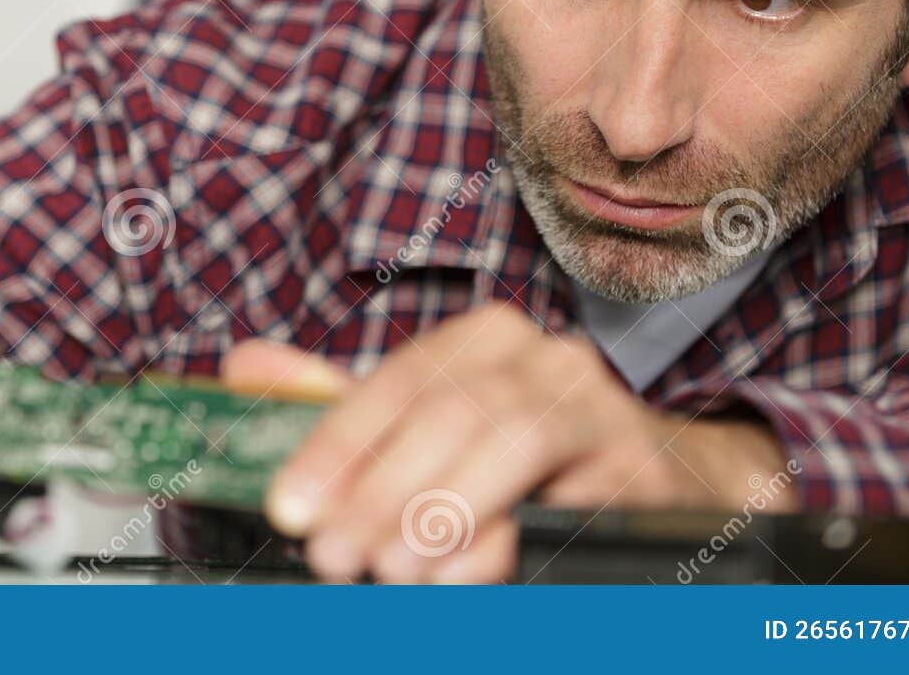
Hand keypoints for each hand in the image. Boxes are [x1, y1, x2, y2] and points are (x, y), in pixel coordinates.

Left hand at [222, 303, 796, 582]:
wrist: (663, 486)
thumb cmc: (532, 461)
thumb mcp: (431, 433)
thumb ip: (344, 410)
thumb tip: (245, 367)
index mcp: (479, 337)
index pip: (394, 381)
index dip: (335, 443)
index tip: (291, 505)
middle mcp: (537, 353)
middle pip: (442, 409)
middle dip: (377, 487)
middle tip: (334, 554)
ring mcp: (591, 399)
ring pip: (501, 437)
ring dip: (436, 507)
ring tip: (389, 566)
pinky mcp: (635, 456)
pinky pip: (561, 488)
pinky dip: (503, 530)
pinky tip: (460, 571)